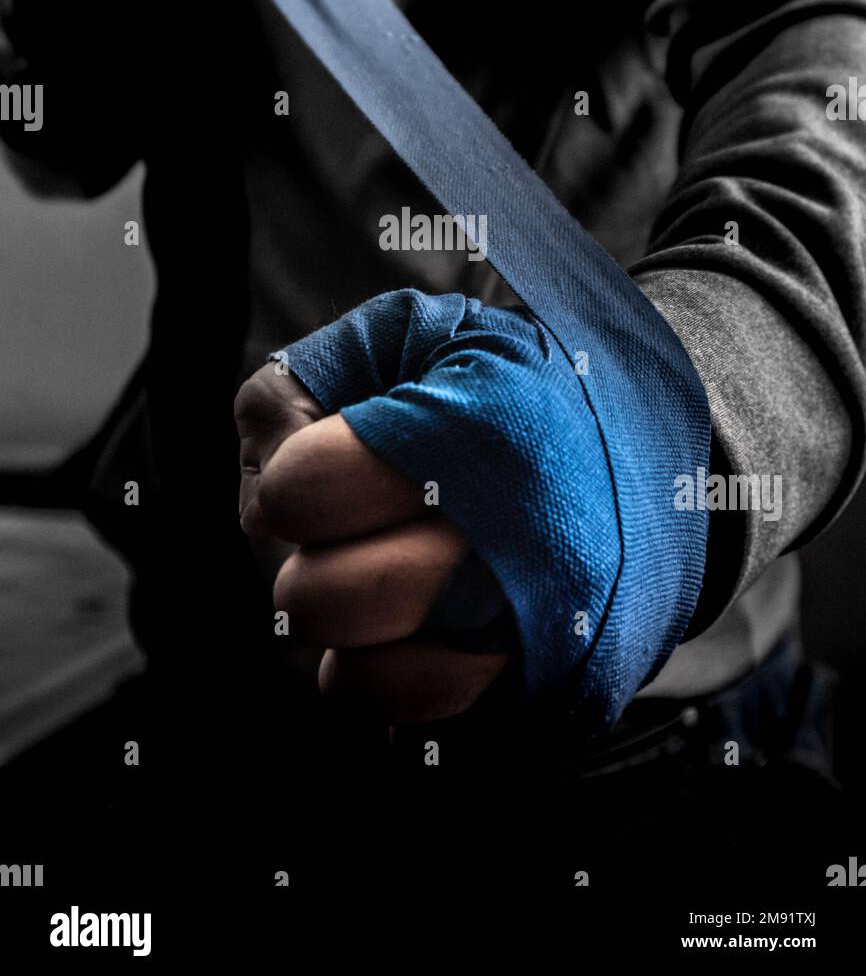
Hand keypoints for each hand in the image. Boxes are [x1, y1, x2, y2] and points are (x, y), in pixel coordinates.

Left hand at [236, 289, 707, 736]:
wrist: (663, 460)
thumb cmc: (516, 384)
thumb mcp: (418, 333)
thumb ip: (308, 381)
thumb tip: (263, 477)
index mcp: (475, 429)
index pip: (300, 490)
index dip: (292, 483)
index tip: (325, 470)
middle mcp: (509, 539)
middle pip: (318, 597)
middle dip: (310, 561)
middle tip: (350, 530)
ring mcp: (530, 628)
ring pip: (354, 677)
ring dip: (347, 628)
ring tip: (386, 573)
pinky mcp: (535, 686)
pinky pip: (406, 717)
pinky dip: (384, 678)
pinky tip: (409, 628)